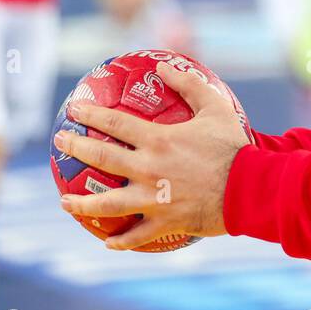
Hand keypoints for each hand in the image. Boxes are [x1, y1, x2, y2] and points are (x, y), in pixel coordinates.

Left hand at [55, 61, 254, 249]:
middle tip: (60, 143)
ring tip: (64, 201)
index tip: (74, 108)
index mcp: (158, 141)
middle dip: (76, 148)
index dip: (91, 114)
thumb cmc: (235, 146)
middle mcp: (148, 169)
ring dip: (81, 204)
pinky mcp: (165, 222)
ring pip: (107, 205)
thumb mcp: (215, 108)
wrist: (251, 188)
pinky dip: (120, 241)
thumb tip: (163, 67)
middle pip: (101, 158)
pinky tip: (108, 243)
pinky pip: (136, 236)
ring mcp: (154, 199)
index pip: (114, 123)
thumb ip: (189, 84)